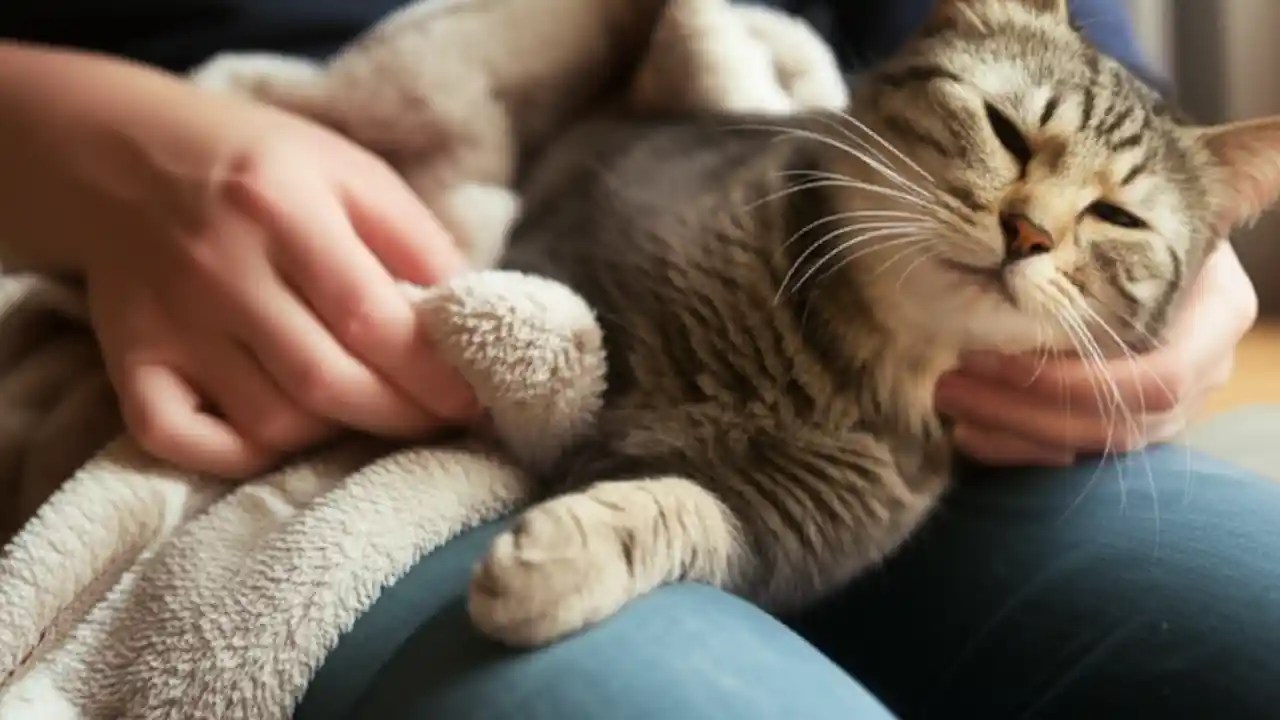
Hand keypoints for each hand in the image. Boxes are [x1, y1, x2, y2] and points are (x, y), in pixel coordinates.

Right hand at [59, 66, 478, 476]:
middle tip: (442, 419)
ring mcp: (169, 322)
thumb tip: (468, 314)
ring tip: (369, 406)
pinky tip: (281, 429)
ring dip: (336, 431)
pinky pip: (181, 439)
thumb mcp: (348, 170)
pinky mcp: (129, 359)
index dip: (431, 372)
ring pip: (269, 421)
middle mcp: (219, 269)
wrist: (119, 154)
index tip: (473, 397)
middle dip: (402, 416)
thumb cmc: (260, 165)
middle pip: (325, 381)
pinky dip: (240, 454)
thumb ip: (415, 239)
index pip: (369, 316)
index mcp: (280, 206)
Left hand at [935, 242, 1257, 466]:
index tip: (985, 356)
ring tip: (948, 402)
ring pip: (1094, 444)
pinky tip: (968, 433)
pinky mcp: (1132, 419)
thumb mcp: (1126, 212)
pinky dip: (1018, 446)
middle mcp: (1204, 368)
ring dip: (1012, 431)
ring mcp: (1173, 403)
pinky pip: (1076, 450)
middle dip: (1023, 411)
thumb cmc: (1134, 213)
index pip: (1155, 376)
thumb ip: (1090, 238)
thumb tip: (1012, 247)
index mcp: (1217, 313)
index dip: (1070, 382)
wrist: (1158, 230)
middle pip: (1119, 421)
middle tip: (947, 385)